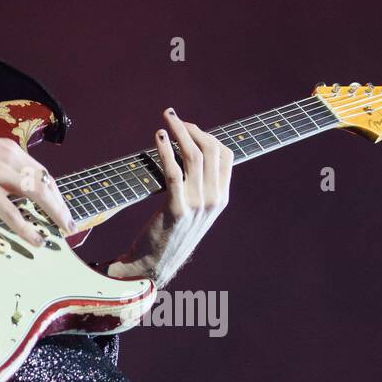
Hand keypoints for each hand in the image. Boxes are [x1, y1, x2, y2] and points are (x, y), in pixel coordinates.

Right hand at [0, 109, 75, 245]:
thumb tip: (1, 183)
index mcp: (7, 148)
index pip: (40, 170)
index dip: (53, 190)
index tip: (60, 204)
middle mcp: (8, 156)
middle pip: (45, 182)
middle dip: (60, 204)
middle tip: (69, 223)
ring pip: (36, 193)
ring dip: (53, 213)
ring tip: (63, 230)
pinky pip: (10, 211)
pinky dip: (26, 227)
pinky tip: (36, 238)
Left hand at [109, 107, 232, 286]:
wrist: (155, 264)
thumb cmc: (170, 233)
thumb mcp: (194, 209)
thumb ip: (198, 186)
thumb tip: (189, 153)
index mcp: (221, 198)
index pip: (226, 156)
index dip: (207, 135)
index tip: (188, 126)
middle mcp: (213, 199)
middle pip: (211, 150)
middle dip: (192, 128)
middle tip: (173, 117)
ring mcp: (197, 204)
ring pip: (194, 156)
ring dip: (179, 132)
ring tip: (165, 119)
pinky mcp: (177, 208)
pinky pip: (174, 170)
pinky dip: (166, 149)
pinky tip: (158, 136)